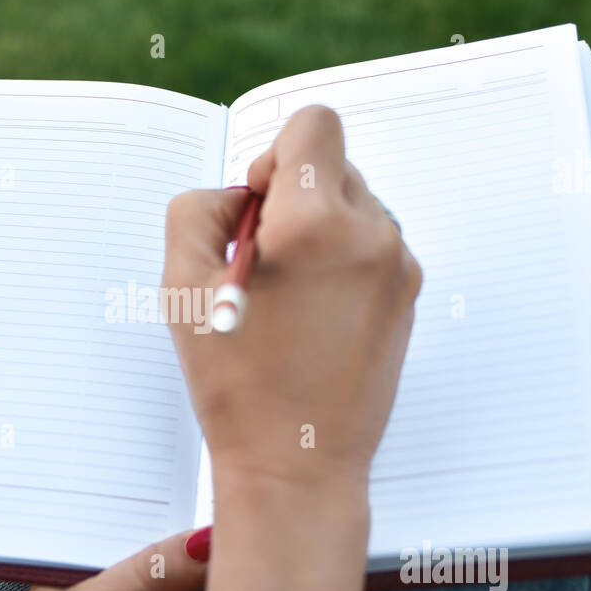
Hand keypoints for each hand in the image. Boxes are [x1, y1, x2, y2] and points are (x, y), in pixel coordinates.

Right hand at [163, 106, 421, 590]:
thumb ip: (199, 208)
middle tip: (261, 262)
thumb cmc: (234, 382)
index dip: (275, 154)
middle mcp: (372, 234)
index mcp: (316, 222)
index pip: (314, 125)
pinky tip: (313, 318)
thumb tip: (241, 191)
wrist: (298, 464)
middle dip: (293, 197)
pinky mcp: (410, 297)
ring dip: (319, 231)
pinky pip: (373, 247)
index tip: (258, 202)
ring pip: (356, 206)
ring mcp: (400, 267)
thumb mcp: (180, 285)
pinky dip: (342, 263)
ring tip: (286, 299)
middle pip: (335, 165)